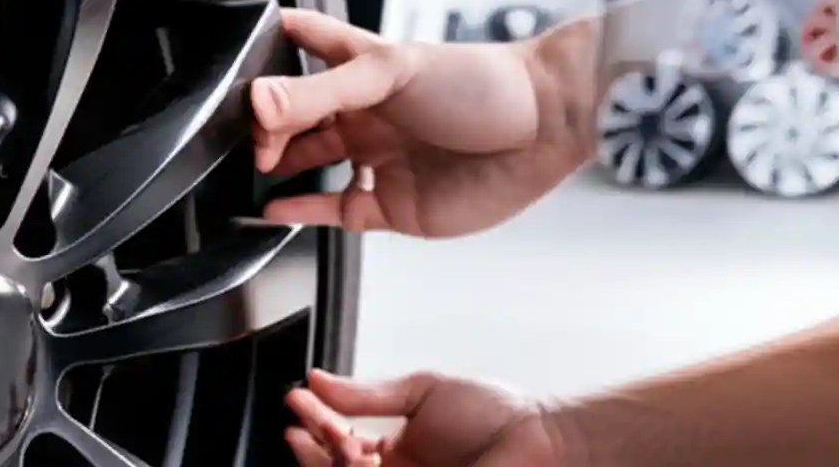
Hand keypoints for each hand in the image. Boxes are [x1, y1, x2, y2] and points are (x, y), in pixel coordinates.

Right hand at [251, 9, 596, 236]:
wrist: (543, 130)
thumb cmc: (481, 83)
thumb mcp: (391, 73)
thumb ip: (319, 91)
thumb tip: (258, 101)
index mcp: (367, 68)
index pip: (310, 44)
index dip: (276, 38)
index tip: (239, 38)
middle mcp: (369, 113)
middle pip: (301, 114)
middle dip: (269, 120)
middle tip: (249, 130)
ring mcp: (379, 159)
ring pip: (313, 162)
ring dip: (280, 164)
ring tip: (253, 164)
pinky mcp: (392, 204)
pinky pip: (335, 210)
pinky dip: (302, 209)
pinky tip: (274, 205)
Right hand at [284, 369, 561, 466]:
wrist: (540, 439)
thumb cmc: (498, 418)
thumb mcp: (422, 392)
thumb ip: (368, 394)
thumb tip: (321, 380)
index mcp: (398, 451)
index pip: (340, 442)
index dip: (315, 423)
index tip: (298, 400)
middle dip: (311, 446)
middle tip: (299, 422)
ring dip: (329, 459)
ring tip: (335, 434)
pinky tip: (355, 455)